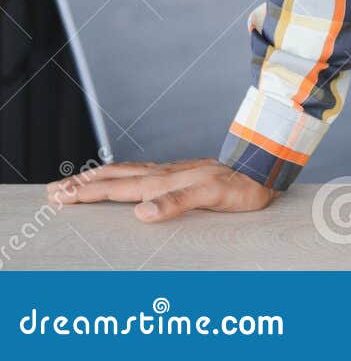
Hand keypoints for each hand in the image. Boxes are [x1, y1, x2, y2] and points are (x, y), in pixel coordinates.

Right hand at [47, 158, 275, 222]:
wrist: (264, 168)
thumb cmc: (241, 186)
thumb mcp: (212, 196)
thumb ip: (177, 203)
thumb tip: (141, 213)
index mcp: (164, 181)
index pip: (116, 188)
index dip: (87, 193)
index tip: (60, 196)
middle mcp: (163, 174)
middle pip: (115, 177)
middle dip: (83, 184)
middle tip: (54, 190)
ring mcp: (172, 172)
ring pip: (126, 172)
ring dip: (99, 177)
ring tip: (78, 182)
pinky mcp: (182, 173)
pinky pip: (141, 173)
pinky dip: (121, 175)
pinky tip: (122, 178)